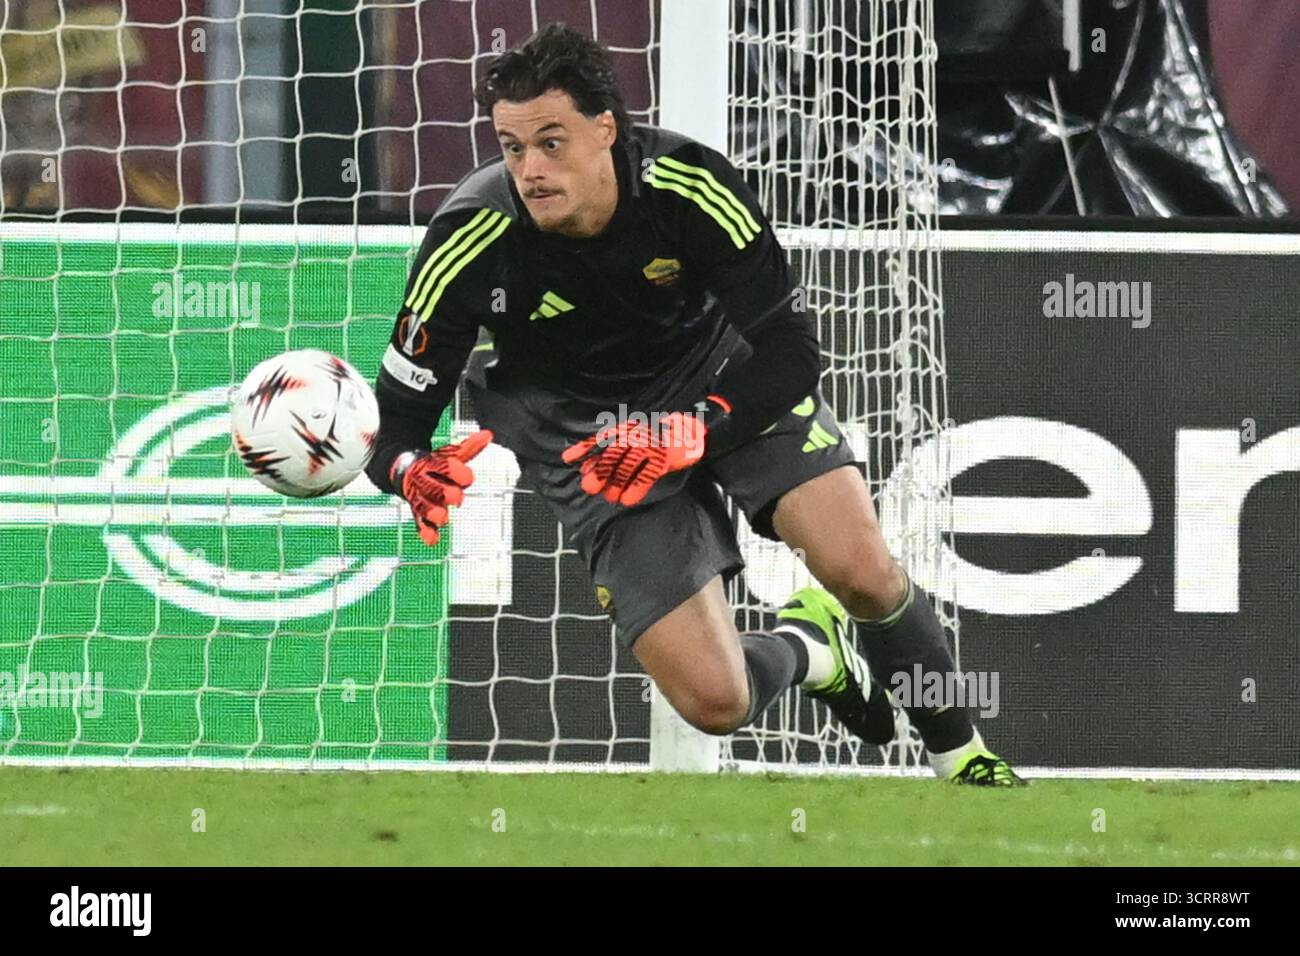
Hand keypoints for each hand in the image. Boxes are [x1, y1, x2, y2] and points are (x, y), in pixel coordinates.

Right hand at [393, 429, 492, 545]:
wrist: (404, 469)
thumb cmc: (435, 464)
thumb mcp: (450, 455)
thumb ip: (469, 448)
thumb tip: (489, 434)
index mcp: (433, 465)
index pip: (445, 468)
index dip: (457, 472)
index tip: (466, 477)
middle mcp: (425, 481)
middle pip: (435, 489)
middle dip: (445, 493)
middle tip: (456, 497)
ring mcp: (420, 497)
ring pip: (425, 507)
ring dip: (434, 512)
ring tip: (442, 517)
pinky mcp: (417, 512)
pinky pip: (420, 523)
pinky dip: (426, 532)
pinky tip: (434, 540)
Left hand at [561, 412, 706, 506]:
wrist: (690, 432)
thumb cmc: (657, 438)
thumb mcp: (633, 441)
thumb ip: (610, 453)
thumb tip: (585, 467)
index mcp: (627, 429)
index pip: (601, 437)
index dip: (584, 448)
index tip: (568, 458)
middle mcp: (636, 435)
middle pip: (613, 454)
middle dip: (600, 472)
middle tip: (589, 487)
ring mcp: (651, 445)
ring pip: (628, 466)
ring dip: (617, 484)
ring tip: (610, 498)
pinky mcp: (664, 456)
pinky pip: (647, 474)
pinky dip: (636, 488)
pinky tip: (627, 500)